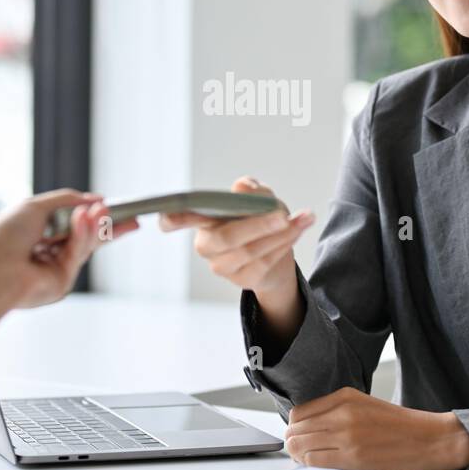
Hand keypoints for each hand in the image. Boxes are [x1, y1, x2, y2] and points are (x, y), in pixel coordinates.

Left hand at [0, 189, 138, 312]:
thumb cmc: (3, 236)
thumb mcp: (37, 205)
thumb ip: (68, 200)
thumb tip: (94, 198)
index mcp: (36, 234)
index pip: (70, 223)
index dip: (91, 216)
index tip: (112, 208)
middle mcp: (45, 253)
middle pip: (84, 238)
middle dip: (107, 226)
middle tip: (131, 217)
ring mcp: (54, 270)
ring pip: (84, 245)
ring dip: (94, 225)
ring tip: (103, 210)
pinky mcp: (61, 283)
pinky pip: (78, 255)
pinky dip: (83, 235)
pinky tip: (86, 219)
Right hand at [159, 176, 313, 299]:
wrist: (278, 249)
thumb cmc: (260, 216)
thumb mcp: (260, 197)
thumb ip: (251, 190)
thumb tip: (242, 189)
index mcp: (202, 219)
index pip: (177, 219)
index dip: (172, 219)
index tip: (166, 215)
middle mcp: (206, 245)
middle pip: (225, 238)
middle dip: (256, 226)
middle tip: (281, 215)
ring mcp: (222, 266)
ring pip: (249, 251)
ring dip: (280, 234)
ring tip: (301, 218)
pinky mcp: (242, 280)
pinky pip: (264, 263)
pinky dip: (284, 245)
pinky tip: (297, 230)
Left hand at [284, 387, 468, 469]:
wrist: (430, 439)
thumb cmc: (399, 425)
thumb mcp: (364, 404)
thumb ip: (334, 409)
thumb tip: (304, 426)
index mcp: (345, 396)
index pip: (299, 412)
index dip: (294, 427)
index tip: (298, 435)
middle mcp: (343, 413)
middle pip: (296, 430)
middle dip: (293, 442)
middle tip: (298, 450)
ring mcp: (347, 435)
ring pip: (301, 446)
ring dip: (298, 455)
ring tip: (307, 458)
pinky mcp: (353, 457)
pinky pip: (314, 462)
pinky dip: (309, 465)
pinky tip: (317, 465)